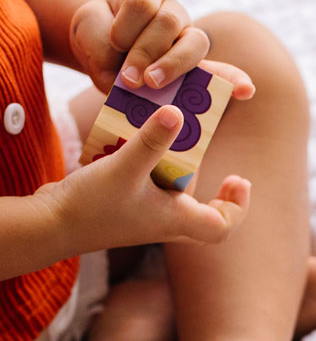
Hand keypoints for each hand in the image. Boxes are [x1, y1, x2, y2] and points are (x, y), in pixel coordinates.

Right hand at [44, 105, 250, 253]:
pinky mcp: (130, 208)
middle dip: (223, 200)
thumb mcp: (125, 166)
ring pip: (182, 203)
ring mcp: (148, 218)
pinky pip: (159, 193)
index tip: (239, 179)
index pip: (221, 228)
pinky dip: (162, 173)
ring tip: (186, 143)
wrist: (51, 224)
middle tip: (229, 176)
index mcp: (176, 221)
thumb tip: (178, 113)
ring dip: (189, 178)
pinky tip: (150, 147)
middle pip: (208, 220)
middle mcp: (167, 224)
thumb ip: (152, 141)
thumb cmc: (91, 204)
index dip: (237, 208)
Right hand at [69, 0, 254, 98]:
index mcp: (191, 69)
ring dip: (141, 50)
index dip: (234, 80)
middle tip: (147, 83)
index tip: (247, 91)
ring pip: (167, 23)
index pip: (221, 73)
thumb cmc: (111, 68)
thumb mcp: (121, 85)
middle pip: (194, 43)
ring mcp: (170, 15)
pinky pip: (140, 7)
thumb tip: (129, 82)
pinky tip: (115, 39)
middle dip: (172, 65)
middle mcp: (187, 40)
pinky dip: (123, 29)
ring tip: (125, 72)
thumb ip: (129, 87)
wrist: (88, 36)